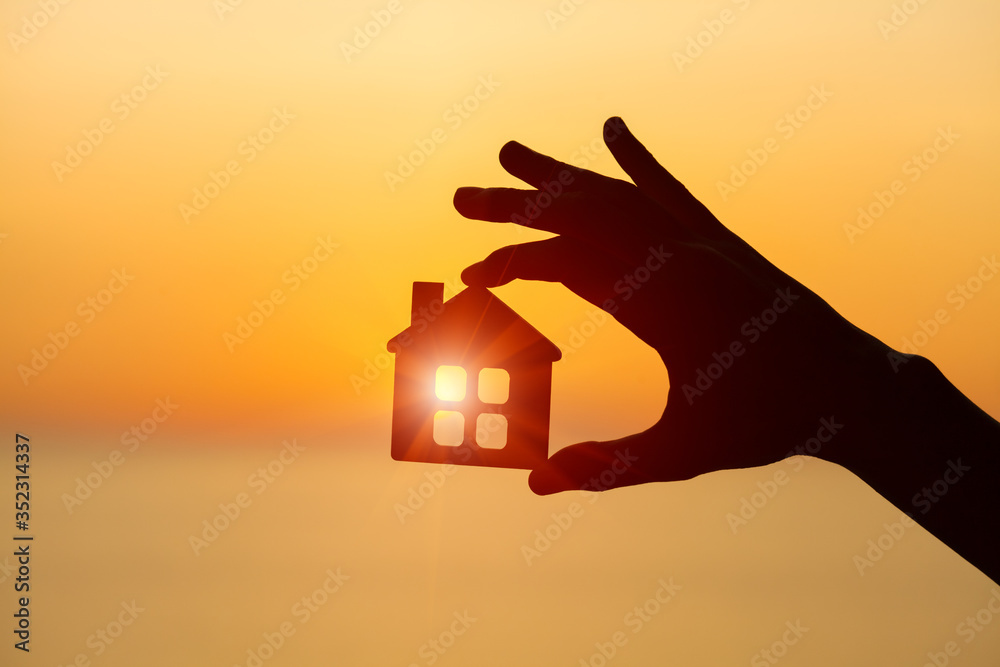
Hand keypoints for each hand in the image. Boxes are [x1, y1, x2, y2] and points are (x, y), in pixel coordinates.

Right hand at [454, 117, 896, 494]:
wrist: (851, 387)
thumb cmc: (772, 421)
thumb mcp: (687, 451)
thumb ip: (610, 466)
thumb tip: (537, 487)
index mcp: (662, 298)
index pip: (566, 263)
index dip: (510, 265)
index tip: (469, 277)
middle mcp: (678, 254)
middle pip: (579, 213)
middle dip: (515, 204)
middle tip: (458, 197)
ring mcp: (698, 240)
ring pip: (614, 193)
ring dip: (560, 175)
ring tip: (511, 152)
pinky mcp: (717, 239)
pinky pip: (668, 188)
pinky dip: (638, 159)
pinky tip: (614, 129)